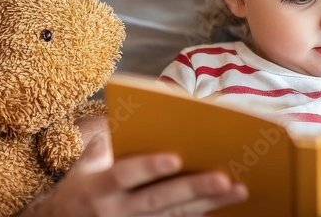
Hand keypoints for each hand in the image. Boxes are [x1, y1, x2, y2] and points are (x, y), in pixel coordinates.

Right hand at [25, 131, 247, 216]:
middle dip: (193, 189)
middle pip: (158, 200)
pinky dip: (201, 214)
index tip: (175, 157)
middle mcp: (115, 211)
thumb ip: (111, 141)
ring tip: (239, 189)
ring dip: (208, 204)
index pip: (124, 176)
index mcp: (98, 187)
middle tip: (224, 177)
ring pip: (174, 215)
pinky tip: (226, 203)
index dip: (148, 167)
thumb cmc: (82, 186)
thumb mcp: (86, 163)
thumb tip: (146, 114)